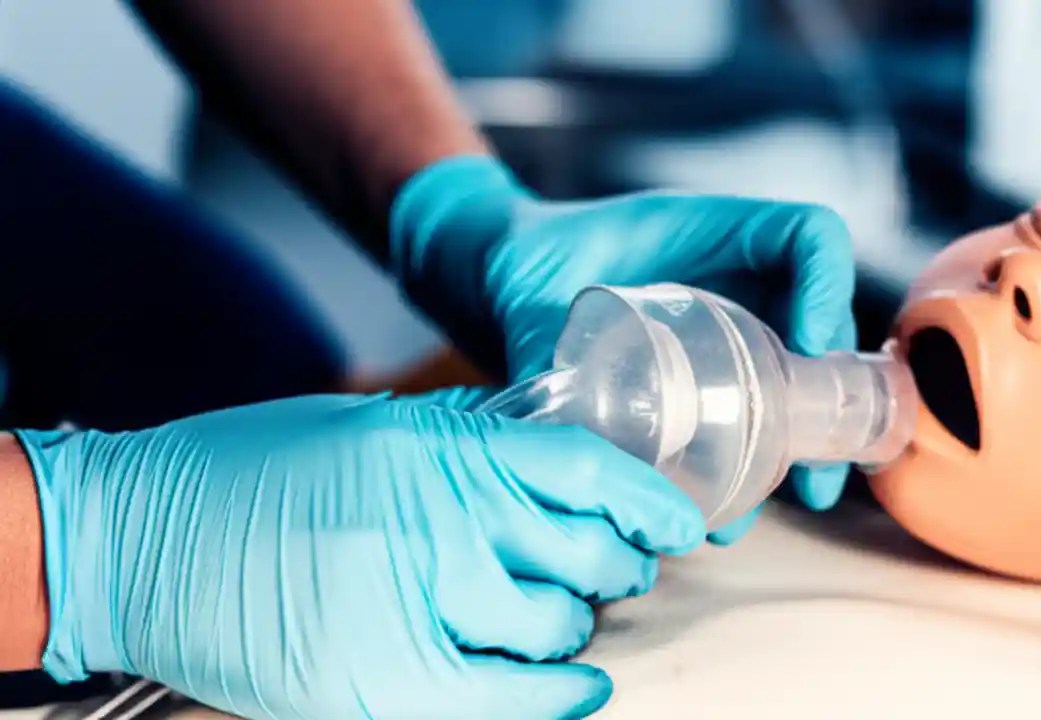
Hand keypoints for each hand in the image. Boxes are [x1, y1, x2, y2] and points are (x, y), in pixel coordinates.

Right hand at [18, 391, 703, 719]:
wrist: (136, 536)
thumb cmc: (247, 472)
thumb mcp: (368, 429)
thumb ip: (463, 446)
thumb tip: (551, 470)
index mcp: (437, 445)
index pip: (587, 468)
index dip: (651, 499)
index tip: (681, 520)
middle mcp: (437, 515)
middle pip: (590, 552)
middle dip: (617, 565)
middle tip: (612, 568)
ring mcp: (412, 597)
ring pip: (557, 626)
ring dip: (570, 626)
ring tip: (554, 619)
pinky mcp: (381, 676)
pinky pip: (511, 698)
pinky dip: (560, 696)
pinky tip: (577, 686)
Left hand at [390, 156, 858, 533]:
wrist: (498, 275)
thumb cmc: (518, 262)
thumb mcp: (527, 297)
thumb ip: (538, 348)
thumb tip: (550, 419)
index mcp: (706, 229)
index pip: (806, 237)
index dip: (827, 287)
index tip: (807, 352)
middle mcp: (729, 275)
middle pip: (819, 317)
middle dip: (834, 391)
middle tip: (823, 465)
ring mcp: (722, 322)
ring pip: (794, 369)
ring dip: (805, 434)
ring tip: (798, 498)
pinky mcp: (703, 366)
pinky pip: (753, 403)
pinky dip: (758, 450)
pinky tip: (735, 501)